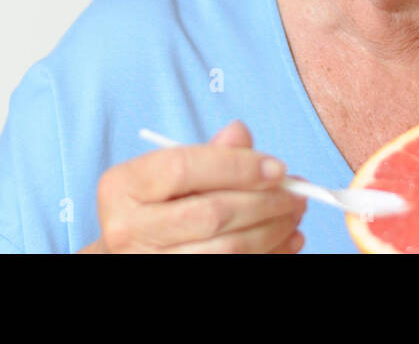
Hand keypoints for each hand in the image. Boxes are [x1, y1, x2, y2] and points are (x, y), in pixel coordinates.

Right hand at [83, 120, 307, 252]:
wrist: (130, 250)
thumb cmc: (154, 205)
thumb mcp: (168, 173)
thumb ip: (206, 154)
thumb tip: (241, 134)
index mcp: (122, 186)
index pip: (183, 168)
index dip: (236, 166)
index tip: (277, 167)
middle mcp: (126, 228)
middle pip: (211, 213)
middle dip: (264, 202)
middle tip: (296, 193)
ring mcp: (148, 262)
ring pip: (227, 250)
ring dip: (272, 231)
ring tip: (294, 214)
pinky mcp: (174, 283)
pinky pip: (235, 268)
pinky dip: (269, 253)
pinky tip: (286, 240)